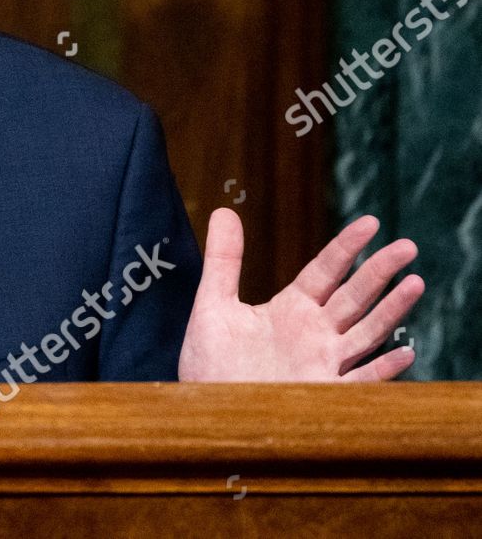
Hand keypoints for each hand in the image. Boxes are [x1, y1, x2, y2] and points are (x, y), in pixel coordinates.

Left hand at [179, 208, 422, 380]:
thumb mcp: (212, 303)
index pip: (325, 271)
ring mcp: (322, 362)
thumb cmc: (209, 361)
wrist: (205, 410)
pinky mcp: (322, 392)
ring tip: (416, 283)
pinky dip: (382, 368)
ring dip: (391, 310)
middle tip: (407, 245)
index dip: (347, 247)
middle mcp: (313, 332)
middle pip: (354, 296)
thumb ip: (223, 260)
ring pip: (366, 331)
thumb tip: (224, 210)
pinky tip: (405, 353)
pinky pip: (360, 380)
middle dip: (379, 271)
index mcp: (291, 308)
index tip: (370, 223)